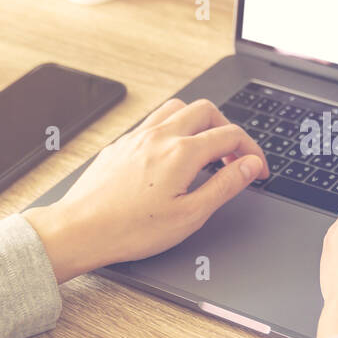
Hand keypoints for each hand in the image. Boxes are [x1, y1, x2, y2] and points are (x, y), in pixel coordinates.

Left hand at [23, 98, 268, 282]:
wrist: (80, 230)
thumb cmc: (131, 229)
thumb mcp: (190, 215)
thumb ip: (225, 185)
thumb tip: (249, 166)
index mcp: (182, 153)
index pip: (231, 136)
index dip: (252, 152)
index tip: (257, 170)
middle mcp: (161, 136)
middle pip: (207, 111)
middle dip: (228, 129)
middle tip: (234, 158)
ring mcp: (138, 136)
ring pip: (178, 108)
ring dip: (200, 122)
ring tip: (206, 149)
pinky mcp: (121, 144)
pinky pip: (154, 120)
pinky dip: (174, 127)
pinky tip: (172, 153)